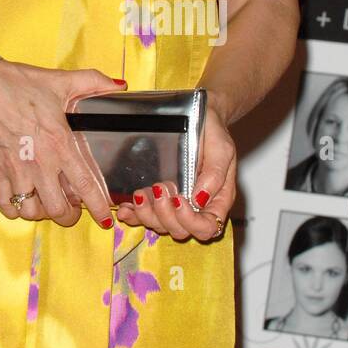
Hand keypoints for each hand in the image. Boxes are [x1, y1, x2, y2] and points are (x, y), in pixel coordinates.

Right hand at [0, 62, 127, 226]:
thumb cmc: (18, 84)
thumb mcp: (59, 80)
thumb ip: (92, 82)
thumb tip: (119, 85)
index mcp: (59, 143)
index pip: (84, 185)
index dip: (97, 207)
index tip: (104, 219)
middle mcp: (39, 163)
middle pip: (58, 209)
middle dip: (68, 215)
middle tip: (71, 209)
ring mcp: (16, 170)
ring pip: (32, 211)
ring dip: (42, 212)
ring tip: (46, 202)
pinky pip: (6, 204)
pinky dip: (14, 209)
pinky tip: (20, 199)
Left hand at [115, 94, 235, 240]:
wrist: (199, 117)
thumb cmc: (213, 133)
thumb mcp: (222, 149)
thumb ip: (215, 175)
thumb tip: (199, 200)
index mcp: (215, 201)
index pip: (206, 228)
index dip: (191, 222)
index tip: (179, 200)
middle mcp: (194, 207)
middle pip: (179, 231)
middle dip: (165, 215)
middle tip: (161, 186)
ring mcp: (174, 205)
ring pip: (160, 226)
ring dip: (147, 214)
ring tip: (142, 193)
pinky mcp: (157, 198)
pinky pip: (143, 215)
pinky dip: (133, 215)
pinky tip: (125, 208)